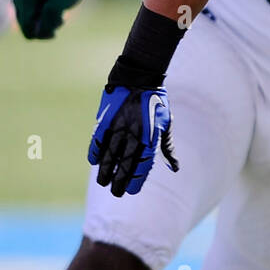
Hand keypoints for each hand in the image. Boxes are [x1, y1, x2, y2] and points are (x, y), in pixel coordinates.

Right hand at [87, 83, 178, 197]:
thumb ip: (167, 147)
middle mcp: (133, 136)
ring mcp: (118, 128)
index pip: (142, 166)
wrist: (138, 76)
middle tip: (115, 192)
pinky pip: (98, 140)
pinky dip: (95, 151)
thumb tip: (175, 168)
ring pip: (109, 155)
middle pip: (124, 165)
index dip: (136, 180)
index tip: (132, 190)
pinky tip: (94, 161)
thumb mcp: (166, 124)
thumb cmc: (156, 102)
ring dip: (105, 170)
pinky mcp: (105, 120)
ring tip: (103, 182)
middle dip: (119, 181)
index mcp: (150, 138)